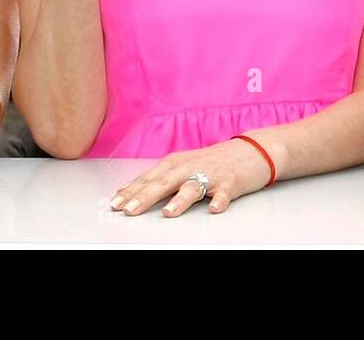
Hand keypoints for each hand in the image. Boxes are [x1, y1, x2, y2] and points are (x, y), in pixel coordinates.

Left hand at [109, 138, 273, 216]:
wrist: (249, 150)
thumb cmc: (211, 162)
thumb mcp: (181, 167)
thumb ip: (159, 180)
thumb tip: (129, 193)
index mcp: (174, 164)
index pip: (148, 179)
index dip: (131, 192)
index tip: (114, 204)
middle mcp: (189, 167)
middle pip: (164, 182)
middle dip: (145, 196)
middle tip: (129, 210)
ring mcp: (210, 174)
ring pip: (192, 187)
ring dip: (180, 200)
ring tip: (168, 212)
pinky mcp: (230, 182)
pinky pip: (225, 193)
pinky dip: (220, 200)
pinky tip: (215, 208)